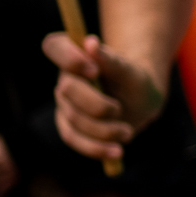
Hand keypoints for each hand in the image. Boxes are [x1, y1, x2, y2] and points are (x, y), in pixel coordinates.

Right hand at [43, 32, 165, 161]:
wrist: (140, 103)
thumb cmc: (135, 81)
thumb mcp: (131, 71)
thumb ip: (112, 60)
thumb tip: (90, 43)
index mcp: (76, 54)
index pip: (54, 46)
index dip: (68, 58)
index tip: (94, 70)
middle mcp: (66, 77)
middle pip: (67, 89)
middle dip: (95, 103)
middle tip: (119, 110)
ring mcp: (64, 102)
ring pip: (73, 118)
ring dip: (102, 129)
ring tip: (127, 132)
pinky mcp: (69, 126)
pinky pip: (74, 139)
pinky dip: (95, 148)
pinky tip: (116, 152)